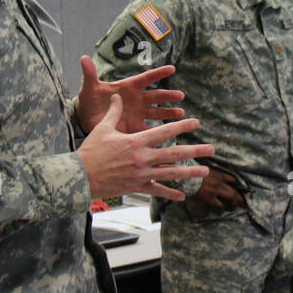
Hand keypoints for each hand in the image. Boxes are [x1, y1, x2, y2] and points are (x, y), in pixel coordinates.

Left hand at [76, 56, 186, 133]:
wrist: (86, 118)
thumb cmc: (89, 99)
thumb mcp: (89, 87)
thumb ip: (89, 73)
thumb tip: (83, 57)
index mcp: (128, 87)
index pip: (146, 78)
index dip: (158, 73)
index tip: (172, 69)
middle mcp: (136, 99)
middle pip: (156, 96)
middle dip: (168, 95)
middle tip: (180, 95)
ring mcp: (137, 113)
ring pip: (157, 112)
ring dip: (168, 112)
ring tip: (181, 113)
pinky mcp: (134, 127)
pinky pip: (147, 130)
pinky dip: (157, 133)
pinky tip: (167, 134)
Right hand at [77, 95, 213, 199]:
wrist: (80, 176)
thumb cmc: (90, 151)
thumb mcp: (102, 128)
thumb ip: (114, 112)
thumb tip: (117, 96)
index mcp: (136, 142)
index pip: (164, 132)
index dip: (181, 127)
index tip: (196, 123)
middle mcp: (143, 158)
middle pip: (174, 153)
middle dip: (195, 151)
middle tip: (211, 149)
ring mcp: (142, 174)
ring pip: (171, 173)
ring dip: (190, 172)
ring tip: (205, 171)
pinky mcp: (137, 186)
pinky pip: (157, 190)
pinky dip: (170, 193)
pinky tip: (182, 196)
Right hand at [190, 169, 247, 212]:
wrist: (183, 176)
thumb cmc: (191, 172)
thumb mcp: (203, 169)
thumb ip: (209, 173)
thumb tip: (210, 176)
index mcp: (218, 174)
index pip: (234, 179)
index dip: (239, 186)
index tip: (242, 191)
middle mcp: (219, 181)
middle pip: (235, 190)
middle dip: (240, 198)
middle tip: (244, 204)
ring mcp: (215, 190)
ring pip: (231, 198)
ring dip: (234, 204)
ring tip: (234, 209)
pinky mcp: (209, 197)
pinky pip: (219, 206)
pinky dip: (220, 210)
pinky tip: (219, 212)